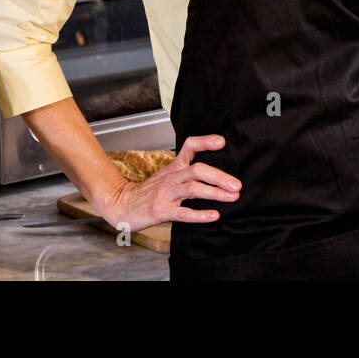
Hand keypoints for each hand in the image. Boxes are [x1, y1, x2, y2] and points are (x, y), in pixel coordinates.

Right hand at [93, 134, 241, 232]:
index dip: (205, 142)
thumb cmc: (149, 192)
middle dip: (219, 176)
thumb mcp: (167, 176)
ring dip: (215, 192)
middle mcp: (171, 177)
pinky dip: (200, 214)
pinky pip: (183, 212)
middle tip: (237, 184)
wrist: (121, 204)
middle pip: (197, 169)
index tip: (222, 142)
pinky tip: (213, 215)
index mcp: (174, 167)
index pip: (189, 146)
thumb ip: (187, 172)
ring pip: (193, 188)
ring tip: (232, 197)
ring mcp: (166, 194)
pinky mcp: (161, 210)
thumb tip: (217, 174)